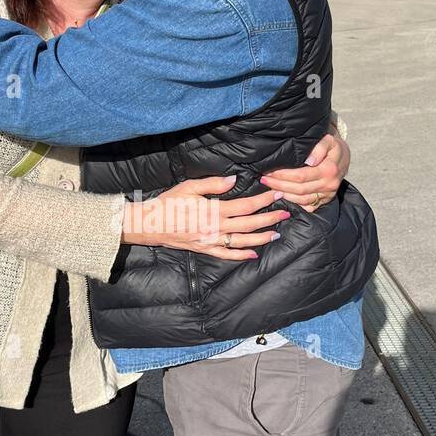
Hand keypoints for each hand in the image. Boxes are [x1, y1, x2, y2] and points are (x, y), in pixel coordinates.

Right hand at [121, 176, 290, 260]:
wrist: (149, 224)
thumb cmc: (168, 203)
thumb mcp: (189, 187)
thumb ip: (213, 184)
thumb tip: (234, 180)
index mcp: (213, 211)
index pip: (245, 206)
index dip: (262, 200)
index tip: (276, 195)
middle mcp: (215, 228)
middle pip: (249, 224)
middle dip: (269, 219)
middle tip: (286, 214)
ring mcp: (211, 241)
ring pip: (242, 241)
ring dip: (261, 238)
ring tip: (276, 234)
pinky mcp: (204, 249)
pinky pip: (226, 254)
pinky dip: (241, 255)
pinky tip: (253, 254)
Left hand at [260, 131, 350, 211]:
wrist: (344, 157)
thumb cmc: (332, 147)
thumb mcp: (329, 140)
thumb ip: (319, 148)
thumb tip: (310, 161)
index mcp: (328, 170)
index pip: (300, 176)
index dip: (283, 175)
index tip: (269, 172)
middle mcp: (329, 184)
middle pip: (298, 189)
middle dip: (279, 185)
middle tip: (264, 180)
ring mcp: (327, 194)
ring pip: (302, 200)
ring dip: (284, 196)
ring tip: (270, 189)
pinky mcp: (326, 200)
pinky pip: (309, 207)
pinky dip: (296, 204)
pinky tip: (284, 198)